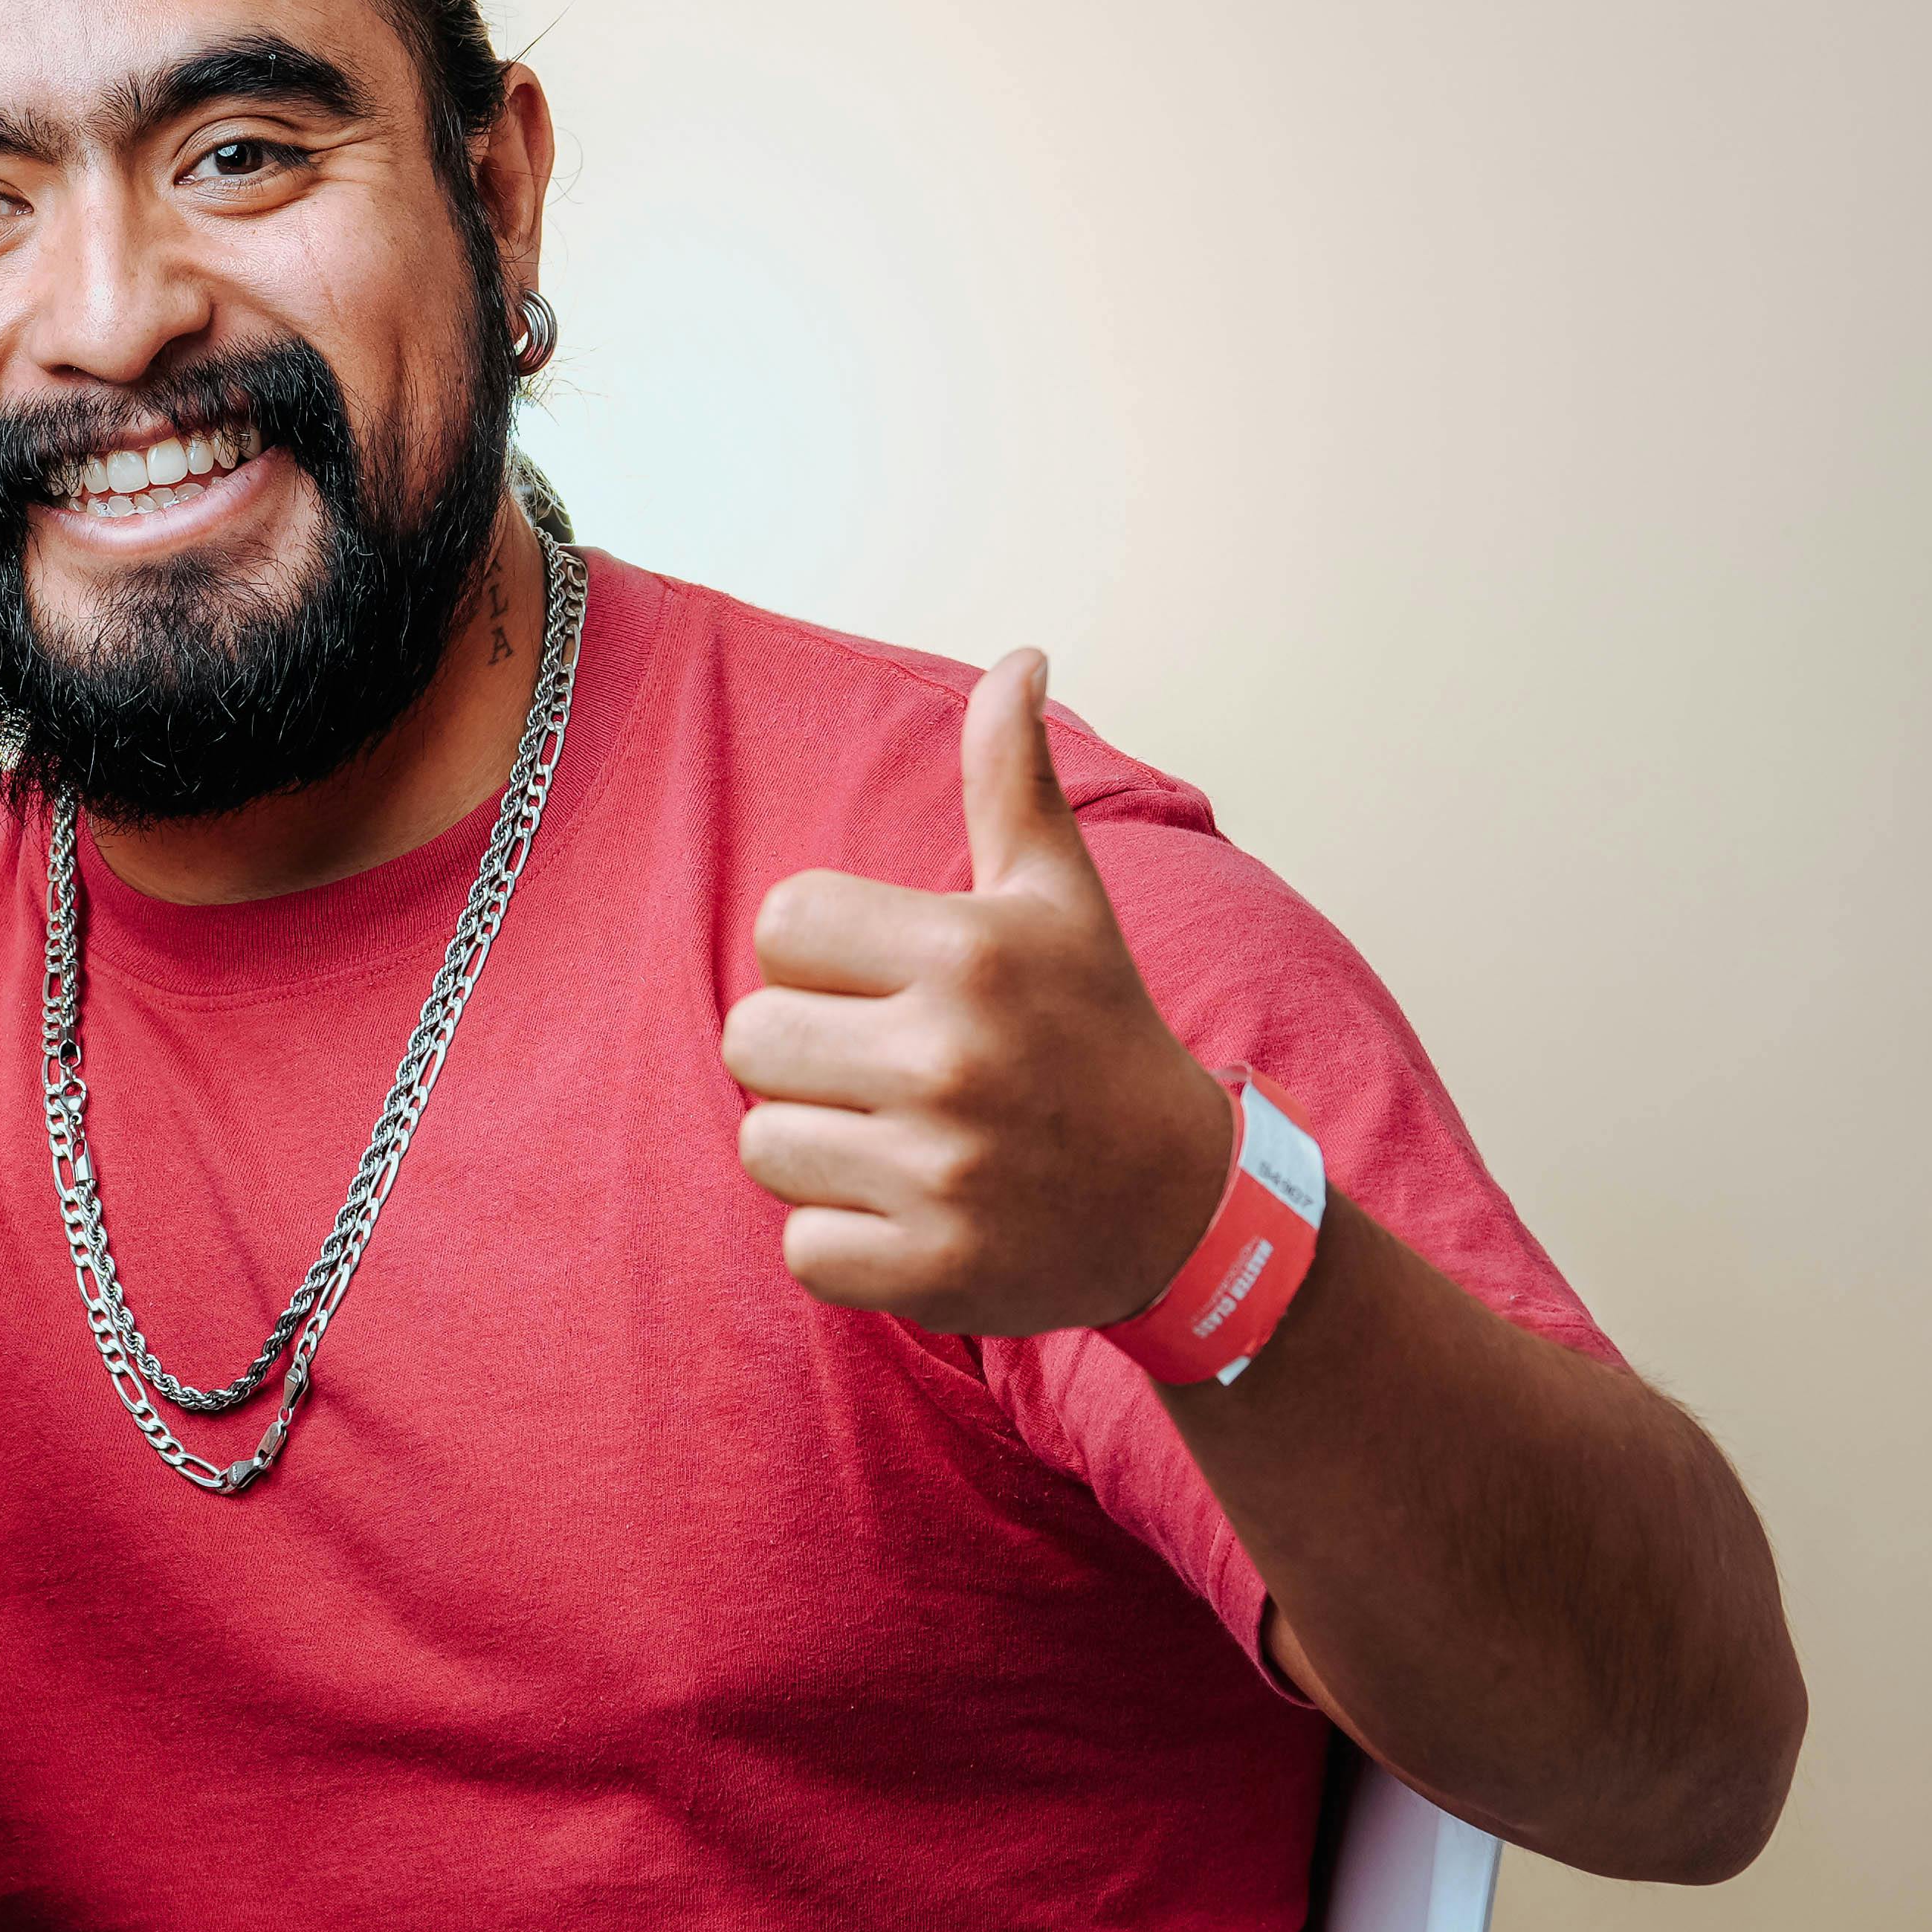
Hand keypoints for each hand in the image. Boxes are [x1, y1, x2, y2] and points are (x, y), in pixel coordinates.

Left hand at [719, 650, 1238, 1335]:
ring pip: (764, 1145)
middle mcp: (952, 1060)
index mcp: (968, 954)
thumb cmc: (1096, 1032)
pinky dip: (842, 1240)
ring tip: (902, 1140)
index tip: (886, 984)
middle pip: (749, 1039)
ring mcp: (942, 1176)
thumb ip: (1014, 779)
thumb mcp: (1061, 899)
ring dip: (818, 1149)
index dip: (817, 956)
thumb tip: (1020, 658)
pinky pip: (799, 1247)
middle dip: (804, 1055)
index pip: (779, 925)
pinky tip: (913, 1214)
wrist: (1182, 1209)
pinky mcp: (930, 1273)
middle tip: (888, 1069)